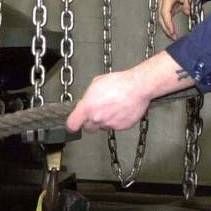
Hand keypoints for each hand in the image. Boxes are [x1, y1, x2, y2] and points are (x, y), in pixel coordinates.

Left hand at [67, 53, 194, 133]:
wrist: (138, 87)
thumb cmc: (119, 83)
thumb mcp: (96, 84)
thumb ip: (88, 97)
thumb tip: (87, 101)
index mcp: (88, 107)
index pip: (72, 124)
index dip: (72, 124)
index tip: (73, 123)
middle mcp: (97, 118)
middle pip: (88, 128)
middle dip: (90, 122)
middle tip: (96, 113)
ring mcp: (110, 124)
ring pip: (103, 127)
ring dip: (104, 120)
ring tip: (112, 107)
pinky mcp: (121, 127)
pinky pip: (115, 126)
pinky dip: (117, 120)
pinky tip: (120, 110)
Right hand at [158, 0, 190, 39]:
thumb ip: (188, 4)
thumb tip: (187, 12)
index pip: (165, 13)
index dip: (168, 24)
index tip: (172, 31)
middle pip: (161, 18)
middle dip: (166, 29)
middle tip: (173, 37)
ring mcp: (165, 3)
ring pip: (162, 19)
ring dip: (167, 28)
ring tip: (172, 36)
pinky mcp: (169, 6)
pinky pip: (166, 17)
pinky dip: (169, 24)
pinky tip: (172, 30)